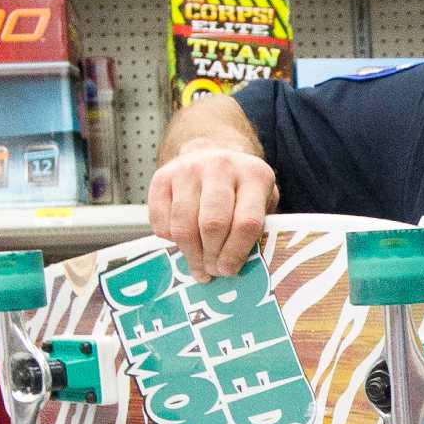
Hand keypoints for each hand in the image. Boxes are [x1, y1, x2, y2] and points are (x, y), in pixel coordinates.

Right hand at [148, 139, 278, 279]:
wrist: (213, 152)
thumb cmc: (241, 189)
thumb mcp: (262, 203)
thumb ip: (256, 233)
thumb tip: (235, 269)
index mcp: (254, 175)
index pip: (246, 223)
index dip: (235, 254)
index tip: (229, 270)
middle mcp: (221, 166)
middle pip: (212, 225)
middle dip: (211, 256)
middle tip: (212, 271)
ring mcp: (188, 169)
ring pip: (184, 226)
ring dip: (191, 254)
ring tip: (199, 265)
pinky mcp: (162, 176)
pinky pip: (161, 222)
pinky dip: (170, 240)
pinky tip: (184, 242)